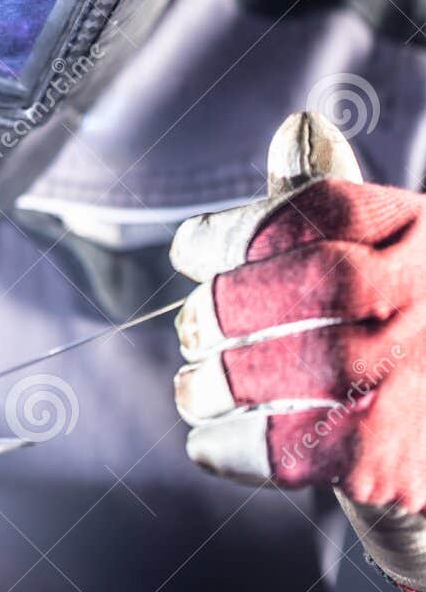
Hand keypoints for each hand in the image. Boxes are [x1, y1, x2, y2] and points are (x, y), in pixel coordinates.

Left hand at [172, 110, 425, 591]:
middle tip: (191, 327)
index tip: (189, 251)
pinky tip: (211, 440)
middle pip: (322, 281)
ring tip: (194, 388)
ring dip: (225, 379)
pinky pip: (300, 446)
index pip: (328, 210)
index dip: (242, 228)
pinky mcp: (388, 462)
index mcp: (414, 236)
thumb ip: (323, 203)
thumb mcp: (372, 259)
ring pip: (313, 364)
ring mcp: (415, 380)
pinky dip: (236, 444)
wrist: (422, 453)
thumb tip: (297, 129)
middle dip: (231, 302)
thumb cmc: (387, 342)